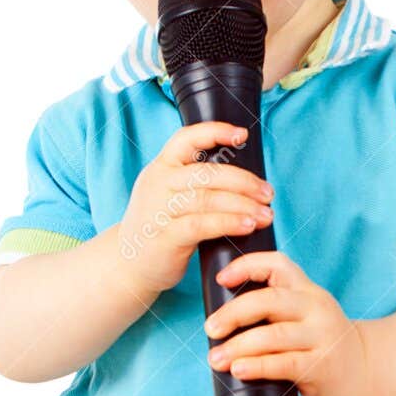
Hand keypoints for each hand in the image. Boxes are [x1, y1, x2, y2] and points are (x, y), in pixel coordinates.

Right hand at [117, 120, 274, 297]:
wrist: (127, 263)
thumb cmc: (159, 227)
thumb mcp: (169, 195)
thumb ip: (196, 183)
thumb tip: (245, 179)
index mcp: (161, 167)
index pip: (186, 138)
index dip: (215, 131)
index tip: (241, 134)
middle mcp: (158, 184)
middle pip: (207, 173)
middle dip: (244, 181)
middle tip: (267, 193)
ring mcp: (159, 210)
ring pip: (208, 198)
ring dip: (242, 205)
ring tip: (265, 214)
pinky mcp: (166, 236)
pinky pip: (202, 225)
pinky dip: (228, 223)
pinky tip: (246, 226)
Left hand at [204, 250, 369, 395]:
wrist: (365, 372)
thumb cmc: (322, 344)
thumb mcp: (306, 316)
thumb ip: (276, 309)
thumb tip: (222, 319)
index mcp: (307, 291)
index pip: (278, 264)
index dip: (246, 266)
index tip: (221, 278)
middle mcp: (316, 309)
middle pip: (269, 301)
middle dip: (234, 313)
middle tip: (211, 328)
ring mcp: (321, 337)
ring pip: (273, 336)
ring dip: (238, 346)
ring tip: (216, 359)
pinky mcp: (322, 366)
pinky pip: (284, 364)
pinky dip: (257, 366)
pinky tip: (239, 370)